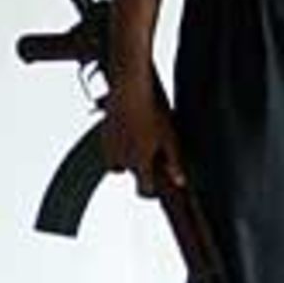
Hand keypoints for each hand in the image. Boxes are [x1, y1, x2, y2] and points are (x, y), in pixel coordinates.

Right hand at [102, 82, 186, 196]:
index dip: (151, 191)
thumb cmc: (152, 113)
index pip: (144, 189)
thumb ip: (175, 163)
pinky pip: (110, 147)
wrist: (129, 90)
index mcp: (140, 163)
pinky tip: (129, 129)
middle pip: (131, 173)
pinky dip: (118, 143)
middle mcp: (122, 159)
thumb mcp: (171, 139)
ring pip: (117, 162)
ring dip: (127, 156)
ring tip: (140, 139)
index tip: (156, 186)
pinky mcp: (103, 134)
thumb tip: (180, 182)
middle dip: (140, 167)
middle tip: (151, 151)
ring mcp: (110, 147)